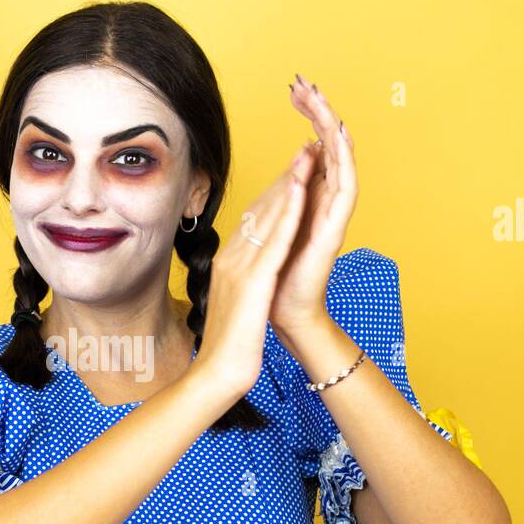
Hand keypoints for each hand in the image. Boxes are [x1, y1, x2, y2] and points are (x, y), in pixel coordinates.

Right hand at [191, 143, 318, 401]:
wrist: (215, 375)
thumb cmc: (227, 348)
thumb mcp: (236, 306)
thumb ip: (241, 285)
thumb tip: (248, 279)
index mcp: (227, 264)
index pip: (254, 220)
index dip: (276, 193)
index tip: (293, 172)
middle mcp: (230, 257)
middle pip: (260, 210)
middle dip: (285, 178)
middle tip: (305, 149)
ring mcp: (239, 266)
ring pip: (268, 215)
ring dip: (290, 182)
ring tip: (308, 154)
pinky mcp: (253, 279)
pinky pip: (274, 238)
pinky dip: (289, 210)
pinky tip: (302, 188)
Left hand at [270, 73, 358, 354]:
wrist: (285, 314)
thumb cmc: (277, 277)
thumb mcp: (272, 227)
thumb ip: (281, 199)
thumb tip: (288, 168)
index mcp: (311, 198)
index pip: (313, 145)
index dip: (307, 116)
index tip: (294, 88)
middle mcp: (326, 202)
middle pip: (328, 146)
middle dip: (318, 111)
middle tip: (305, 83)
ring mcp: (334, 216)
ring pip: (339, 161)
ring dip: (330, 129)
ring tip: (321, 100)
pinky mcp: (335, 232)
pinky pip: (339, 192)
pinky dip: (336, 166)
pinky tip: (328, 143)